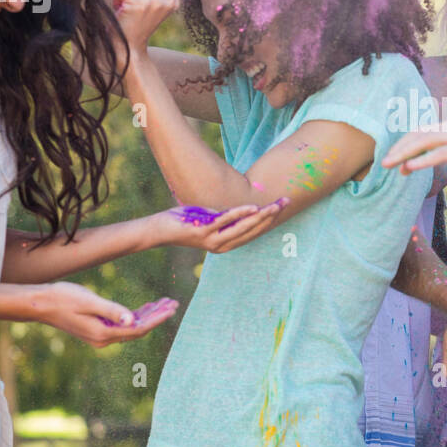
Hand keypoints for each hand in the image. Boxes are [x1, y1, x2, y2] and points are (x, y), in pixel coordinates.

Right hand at [26, 281, 177, 347]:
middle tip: (174, 303)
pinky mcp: (97, 331)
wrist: (41, 304)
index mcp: (103, 333)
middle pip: (138, 329)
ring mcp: (100, 336)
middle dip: (157, 316)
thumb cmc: (64, 298)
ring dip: (148, 315)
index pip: (138, 329)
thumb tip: (132, 320)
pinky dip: (135, 316)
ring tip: (165, 303)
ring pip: (131, 327)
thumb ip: (112, 311)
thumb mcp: (89, 301)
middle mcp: (103, 339)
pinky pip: (122, 326)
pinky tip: (146, 308)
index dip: (157, 319)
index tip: (172, 308)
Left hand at [114, 0, 177, 48]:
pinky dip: (116, 1)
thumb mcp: (149, 0)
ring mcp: (156, 2)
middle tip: (132, 8)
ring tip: (127, 10)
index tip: (140, 7)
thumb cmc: (135, 23)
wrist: (128, 48)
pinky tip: (123, 14)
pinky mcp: (140, 3)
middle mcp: (168, 0)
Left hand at [154, 200, 287, 252]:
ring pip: (243, 227)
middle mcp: (222, 245)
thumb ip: (224, 217)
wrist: (159, 229)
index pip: (253, 231)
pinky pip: (225, 221)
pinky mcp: (203, 232)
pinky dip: (240, 213)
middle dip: (271, 215)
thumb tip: (239, 207)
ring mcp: (212, 240)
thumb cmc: (184, 221)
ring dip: (261, 215)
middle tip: (286, 202)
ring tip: (275, 205)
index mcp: (225, 243)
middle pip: (253, 229)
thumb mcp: (209, 219)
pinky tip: (252, 206)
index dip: (270, 219)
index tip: (283, 205)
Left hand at [382, 112, 446, 176]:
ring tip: (389, 165)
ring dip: (404, 154)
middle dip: (400, 147)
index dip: (410, 142)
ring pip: (426, 142)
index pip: (429, 131)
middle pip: (421, 134)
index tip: (398, 155)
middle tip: (384, 161)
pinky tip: (410, 167)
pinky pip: (442, 154)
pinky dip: (423, 160)